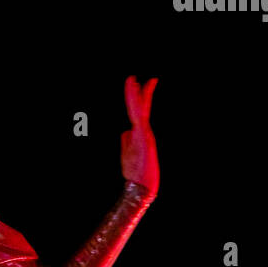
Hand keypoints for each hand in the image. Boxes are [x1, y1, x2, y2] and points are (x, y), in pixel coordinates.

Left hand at [121, 75, 158, 196]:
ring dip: (134, 95)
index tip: (134, 83)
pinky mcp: (143, 139)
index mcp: (138, 135)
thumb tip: (124, 132)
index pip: (137, 112)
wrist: (142, 189)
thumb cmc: (137, 175)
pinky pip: (139, 118)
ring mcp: (143, 135)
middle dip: (138, 92)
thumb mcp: (128, 155)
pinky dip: (137, 106)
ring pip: (138, 110)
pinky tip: (135, 98)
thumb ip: (126, 142)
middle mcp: (141, 132)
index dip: (135, 97)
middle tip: (136, 77)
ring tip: (131, 80)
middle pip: (140, 108)